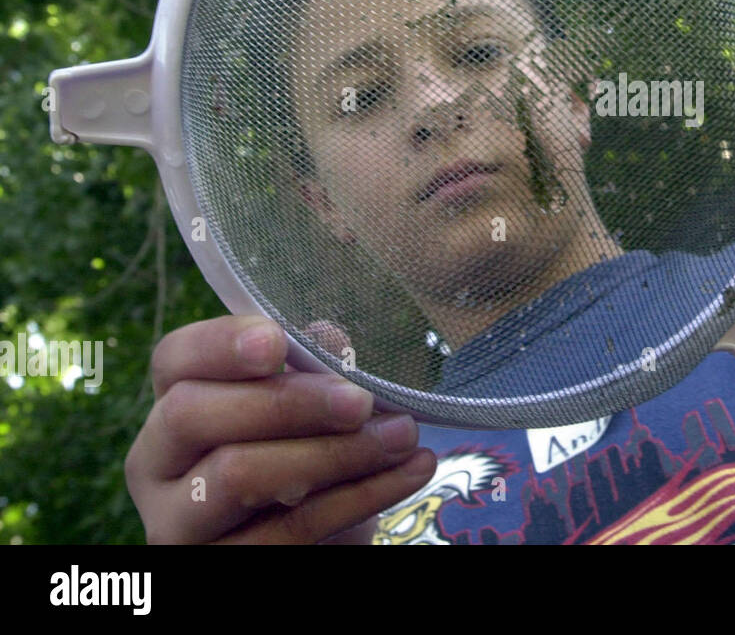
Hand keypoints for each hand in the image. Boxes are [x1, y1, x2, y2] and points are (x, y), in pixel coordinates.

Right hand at [125, 315, 436, 543]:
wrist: (322, 542)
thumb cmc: (309, 456)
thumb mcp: (312, 409)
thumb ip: (312, 367)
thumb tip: (326, 336)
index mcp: (175, 402)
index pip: (175, 359)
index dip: (219, 345)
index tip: (276, 341)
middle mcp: (157, 463)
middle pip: (193, 414)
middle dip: (286, 403)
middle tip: (360, 401)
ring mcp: (178, 522)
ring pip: (237, 476)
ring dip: (334, 453)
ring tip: (403, 436)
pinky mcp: (219, 566)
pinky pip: (288, 530)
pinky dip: (360, 497)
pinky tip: (409, 471)